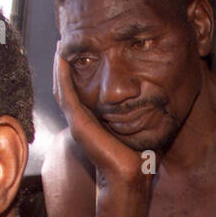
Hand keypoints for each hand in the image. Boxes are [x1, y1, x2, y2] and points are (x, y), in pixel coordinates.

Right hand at [52, 50, 148, 190]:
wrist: (131, 176)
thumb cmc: (139, 155)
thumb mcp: (139, 124)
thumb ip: (140, 109)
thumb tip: (155, 92)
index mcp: (93, 120)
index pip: (80, 89)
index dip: (78, 70)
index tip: (83, 50)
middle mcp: (81, 120)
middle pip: (66, 85)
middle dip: (65, 63)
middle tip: (65, 41)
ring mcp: (77, 122)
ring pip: (62, 87)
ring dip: (60, 66)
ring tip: (61, 44)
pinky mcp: (78, 124)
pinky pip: (66, 94)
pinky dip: (62, 76)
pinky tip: (61, 58)